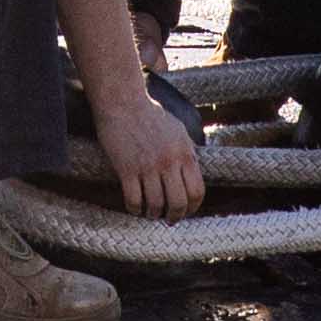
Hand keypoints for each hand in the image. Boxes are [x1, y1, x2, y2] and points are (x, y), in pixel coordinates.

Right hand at [94, 82, 207, 223]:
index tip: (185, 211)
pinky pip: (133, 200)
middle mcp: (168, 162)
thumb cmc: (150, 115)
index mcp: (184, 153)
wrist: (123, 102)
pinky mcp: (126, 169)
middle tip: (168, 218)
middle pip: (178, 203)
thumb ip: (187, 152)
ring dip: (153, 214)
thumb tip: (194, 173)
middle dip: (174, 216)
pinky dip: (135, 209)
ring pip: (155, 204)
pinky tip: (135, 207)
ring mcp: (147, 166)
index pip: (197, 192)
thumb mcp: (178, 130)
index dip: (192, 208)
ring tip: (150, 213)